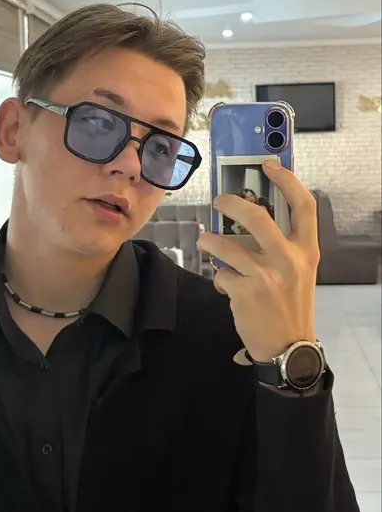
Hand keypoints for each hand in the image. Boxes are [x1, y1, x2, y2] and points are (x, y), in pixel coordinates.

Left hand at [197, 160, 319, 362]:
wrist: (287, 347)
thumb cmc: (292, 303)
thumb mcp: (299, 271)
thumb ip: (283, 245)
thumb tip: (251, 217)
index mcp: (306, 250)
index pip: (304, 206)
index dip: (287, 181)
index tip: (269, 164)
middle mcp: (289, 260)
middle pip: (257, 216)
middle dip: (232, 203)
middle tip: (218, 200)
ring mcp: (266, 276)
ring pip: (226, 245)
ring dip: (208, 241)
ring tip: (204, 241)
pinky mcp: (245, 292)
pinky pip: (221, 274)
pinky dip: (218, 277)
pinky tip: (223, 284)